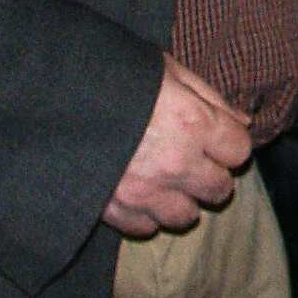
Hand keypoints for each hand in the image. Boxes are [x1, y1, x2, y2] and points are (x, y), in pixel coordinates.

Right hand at [104, 55, 252, 236]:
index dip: (229, 142)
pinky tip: (139, 192)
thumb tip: (244, 122)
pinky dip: (146, 214)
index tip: (216, 136)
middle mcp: (175, 163)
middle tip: (194, 159)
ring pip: (186, 217)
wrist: (52, 94)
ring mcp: (144, 190)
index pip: (239, 151)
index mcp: (193, 122)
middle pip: (219, 188)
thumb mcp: (167, 69)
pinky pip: (145, 227)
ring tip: (167, 180)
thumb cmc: (114, 73)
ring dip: (182, 199)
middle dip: (212, 174)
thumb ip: (210, 98)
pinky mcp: (112, 208)